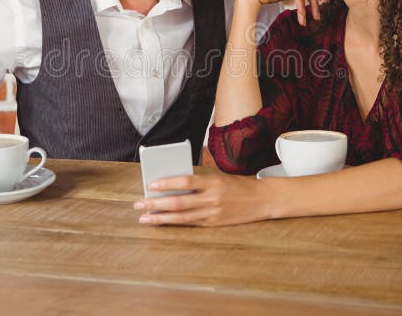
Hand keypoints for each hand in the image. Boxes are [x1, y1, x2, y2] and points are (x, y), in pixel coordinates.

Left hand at [133, 174, 270, 226]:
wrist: (262, 200)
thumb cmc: (237, 185)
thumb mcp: (218, 177)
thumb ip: (198, 181)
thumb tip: (171, 185)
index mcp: (213, 182)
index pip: (185, 181)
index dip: (167, 183)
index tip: (150, 184)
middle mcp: (212, 198)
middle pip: (179, 202)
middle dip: (156, 204)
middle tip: (140, 204)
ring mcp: (213, 213)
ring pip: (182, 217)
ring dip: (161, 218)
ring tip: (145, 218)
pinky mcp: (214, 224)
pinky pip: (191, 224)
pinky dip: (175, 223)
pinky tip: (163, 222)